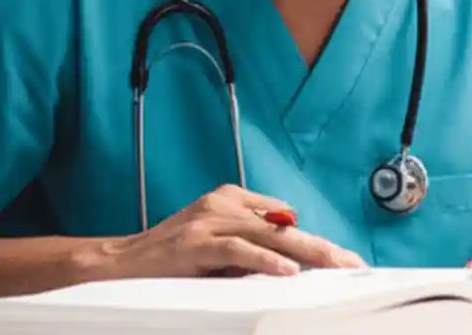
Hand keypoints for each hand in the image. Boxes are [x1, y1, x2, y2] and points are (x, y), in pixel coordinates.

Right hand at [89, 185, 365, 278]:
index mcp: (232, 200)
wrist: (119, 262)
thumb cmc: (171, 258)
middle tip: (352, 264)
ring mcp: (209, 221)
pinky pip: (238, 250)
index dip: (316, 241)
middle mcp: (224, 204)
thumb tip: (292, 258)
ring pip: (268, 236)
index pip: (286, 221)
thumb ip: (250, 244)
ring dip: (306, 253)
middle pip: (285, 227)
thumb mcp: (217, 245)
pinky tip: (288, 272)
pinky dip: (265, 261)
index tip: (344, 259)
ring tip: (334, 265)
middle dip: (322, 248)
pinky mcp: (196, 242)